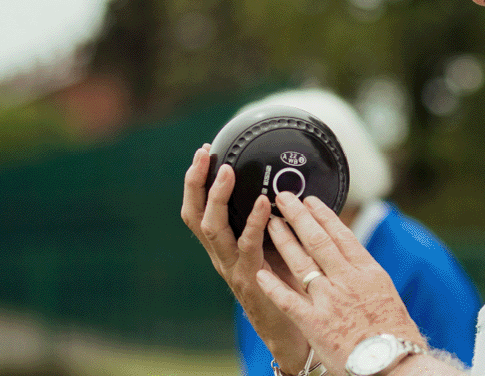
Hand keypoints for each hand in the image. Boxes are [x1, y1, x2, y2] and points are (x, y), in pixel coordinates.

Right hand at [180, 144, 311, 371]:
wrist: (289, 333)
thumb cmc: (283, 287)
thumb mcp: (270, 249)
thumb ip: (270, 223)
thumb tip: (287, 185)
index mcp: (222, 247)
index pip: (197, 210)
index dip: (195, 182)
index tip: (203, 152)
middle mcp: (220, 256)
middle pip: (195, 215)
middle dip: (196, 182)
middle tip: (205, 155)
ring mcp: (233, 268)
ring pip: (213, 229)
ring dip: (217, 198)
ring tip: (227, 172)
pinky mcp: (252, 279)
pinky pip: (247, 248)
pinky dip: (253, 223)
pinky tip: (263, 205)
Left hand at [257, 191, 425, 372]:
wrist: (396, 365)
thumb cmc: (397, 338)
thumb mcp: (387, 298)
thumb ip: (368, 280)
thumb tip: (358, 265)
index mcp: (369, 273)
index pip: (342, 235)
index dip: (323, 215)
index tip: (310, 201)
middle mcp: (347, 280)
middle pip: (318, 241)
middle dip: (298, 216)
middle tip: (283, 199)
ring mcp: (329, 300)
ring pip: (301, 262)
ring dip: (283, 240)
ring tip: (270, 223)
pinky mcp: (315, 322)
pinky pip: (288, 299)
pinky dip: (272, 285)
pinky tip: (259, 273)